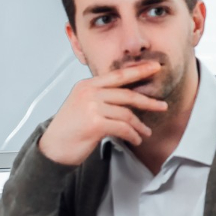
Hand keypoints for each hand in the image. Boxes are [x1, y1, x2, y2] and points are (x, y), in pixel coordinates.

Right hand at [37, 60, 168, 165]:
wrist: (53, 148)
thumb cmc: (69, 129)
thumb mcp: (83, 105)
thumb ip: (102, 97)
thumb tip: (128, 97)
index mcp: (87, 85)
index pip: (118, 75)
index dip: (139, 70)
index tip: (155, 67)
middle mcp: (89, 93)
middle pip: (127, 94)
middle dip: (148, 101)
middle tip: (162, 105)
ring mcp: (91, 107)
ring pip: (127, 114)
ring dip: (139, 126)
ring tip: (146, 132)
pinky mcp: (94, 124)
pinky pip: (123, 128)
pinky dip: (133, 135)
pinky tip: (136, 139)